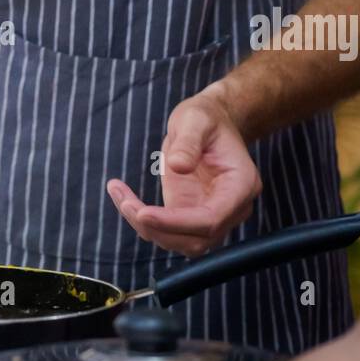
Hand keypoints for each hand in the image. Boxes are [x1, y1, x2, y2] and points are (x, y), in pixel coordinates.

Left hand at [106, 85, 261, 256]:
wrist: (209, 122)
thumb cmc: (206, 119)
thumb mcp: (196, 120)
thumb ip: (189, 142)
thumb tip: (177, 166)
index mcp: (241, 186)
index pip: (210, 220)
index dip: (176, 222)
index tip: (143, 213)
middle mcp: (230, 209)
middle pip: (195, 240)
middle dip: (157, 228)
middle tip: (124, 202)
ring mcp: (211, 215)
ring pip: (179, 241)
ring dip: (146, 226)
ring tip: (118, 193)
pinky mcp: (190, 214)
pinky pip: (166, 228)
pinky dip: (142, 218)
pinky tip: (121, 194)